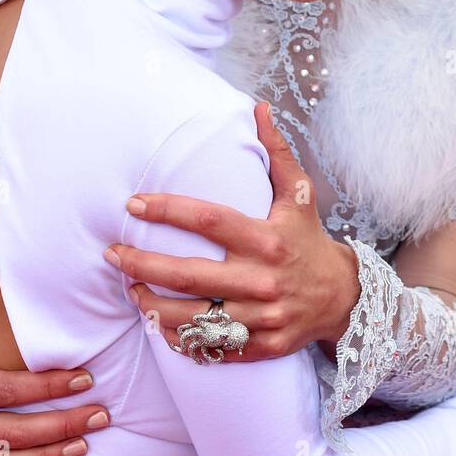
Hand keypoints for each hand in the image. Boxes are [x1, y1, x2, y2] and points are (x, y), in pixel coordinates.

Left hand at [105, 102, 360, 361]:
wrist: (343, 297)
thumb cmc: (309, 239)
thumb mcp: (299, 195)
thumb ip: (276, 153)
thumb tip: (259, 108)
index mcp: (266, 238)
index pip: (208, 219)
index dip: (167, 210)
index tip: (134, 204)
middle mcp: (262, 278)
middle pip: (189, 274)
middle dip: (142, 264)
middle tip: (112, 254)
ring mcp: (261, 316)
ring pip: (193, 316)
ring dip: (152, 304)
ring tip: (130, 288)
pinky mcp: (261, 345)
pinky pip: (210, 347)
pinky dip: (179, 339)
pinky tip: (158, 324)